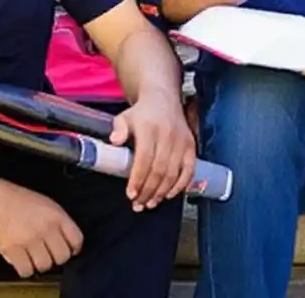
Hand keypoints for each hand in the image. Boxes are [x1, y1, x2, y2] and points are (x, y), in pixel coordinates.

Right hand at [0, 178, 83, 277]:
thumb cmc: (14, 198)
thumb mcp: (45, 203)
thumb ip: (57, 221)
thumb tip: (65, 240)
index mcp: (56, 215)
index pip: (76, 240)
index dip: (72, 249)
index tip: (67, 250)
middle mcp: (45, 227)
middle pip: (62, 256)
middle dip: (55, 258)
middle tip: (46, 255)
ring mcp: (29, 239)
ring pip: (45, 266)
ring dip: (39, 265)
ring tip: (32, 258)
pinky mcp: (12, 248)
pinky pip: (26, 270)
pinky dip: (24, 269)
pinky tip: (21, 262)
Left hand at [109, 91, 196, 211]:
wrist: (163, 99)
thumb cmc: (141, 113)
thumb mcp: (124, 117)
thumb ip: (118, 129)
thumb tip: (114, 141)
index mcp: (149, 129)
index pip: (144, 159)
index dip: (138, 179)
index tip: (131, 194)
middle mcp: (168, 136)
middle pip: (159, 170)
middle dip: (148, 191)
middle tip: (138, 205)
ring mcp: (181, 142)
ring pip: (173, 174)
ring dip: (161, 192)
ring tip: (150, 204)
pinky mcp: (190, 147)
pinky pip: (189, 170)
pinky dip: (181, 186)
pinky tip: (169, 195)